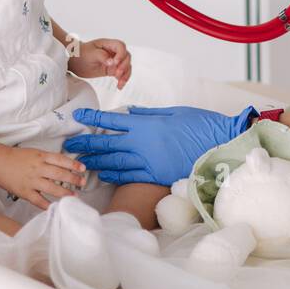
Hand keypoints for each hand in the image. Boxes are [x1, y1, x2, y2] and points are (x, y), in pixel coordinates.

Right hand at [0, 145, 88, 208]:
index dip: (73, 164)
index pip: (61, 160)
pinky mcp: (25, 192)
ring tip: (74, 196)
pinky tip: (55, 207)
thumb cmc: (18, 158)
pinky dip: (47, 205)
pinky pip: (38, 200)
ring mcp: (32, 181)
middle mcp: (38, 168)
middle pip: (59, 174)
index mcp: (41, 157)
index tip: (82, 168)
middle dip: (73, 179)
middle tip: (82, 182)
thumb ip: (49, 159)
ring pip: (51, 188)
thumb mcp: (35, 153)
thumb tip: (66, 166)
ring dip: (64, 193)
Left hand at [63, 104, 256, 185]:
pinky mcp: (156, 175)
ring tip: (81, 162)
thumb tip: (129, 112)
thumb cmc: (199, 124)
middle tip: (69, 145)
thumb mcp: (173, 112)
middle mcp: (142, 143)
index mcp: (146, 124)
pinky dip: (115, 176)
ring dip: (96, 162)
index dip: (92, 119)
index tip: (77, 117)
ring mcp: (148, 161)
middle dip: (87, 144)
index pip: (112, 121)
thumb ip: (148, 113)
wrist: (219, 145)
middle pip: (107, 144)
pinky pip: (130, 176)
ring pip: (115, 162)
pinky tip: (103, 175)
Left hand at [68, 37, 131, 89]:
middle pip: (126, 57)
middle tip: (116, 74)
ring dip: (125, 75)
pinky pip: (122, 74)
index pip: (120, 46)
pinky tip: (120, 85)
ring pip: (126, 66)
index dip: (121, 54)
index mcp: (108, 44)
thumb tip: (112, 62)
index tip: (115, 63)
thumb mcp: (90, 53)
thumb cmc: (81, 53)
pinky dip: (123, 79)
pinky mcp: (112, 69)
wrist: (75, 61)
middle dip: (124, 66)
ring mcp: (114, 61)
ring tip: (120, 82)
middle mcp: (113, 52)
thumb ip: (102, 56)